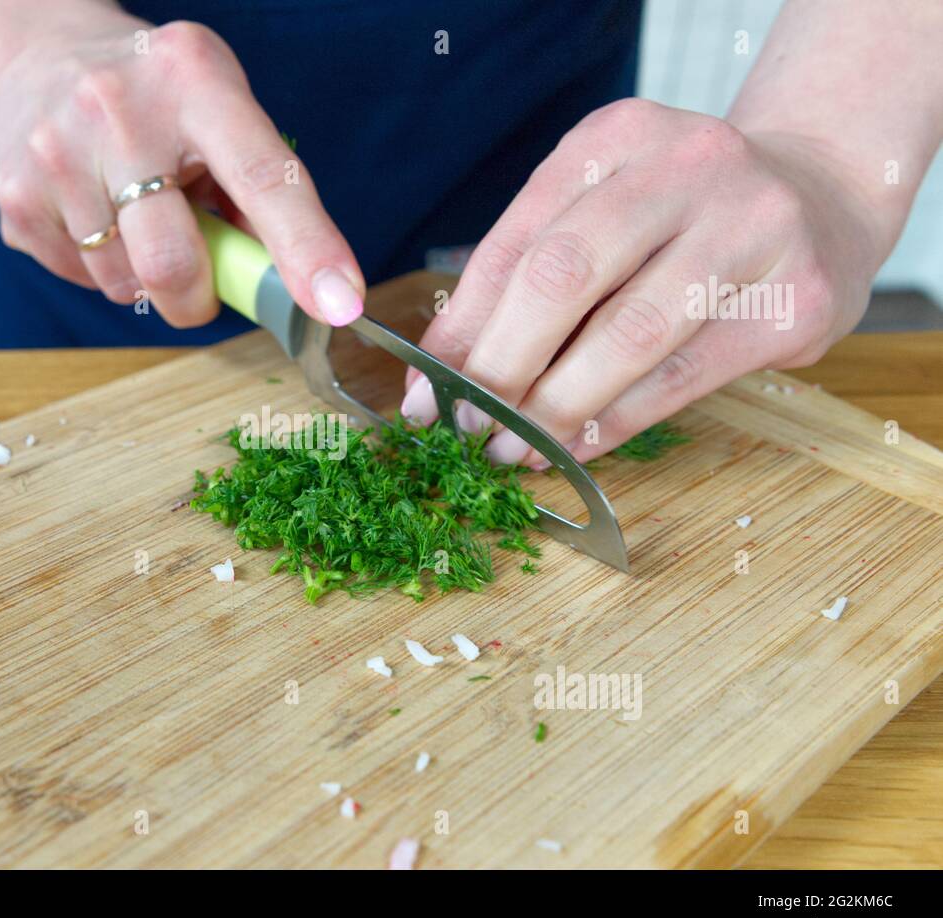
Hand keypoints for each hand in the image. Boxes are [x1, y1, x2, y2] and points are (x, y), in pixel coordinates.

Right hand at [0, 15, 364, 328]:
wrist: (38, 50)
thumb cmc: (154, 93)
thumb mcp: (218, 108)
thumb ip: (258, 189)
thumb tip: (293, 284)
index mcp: (194, 83)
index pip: (263, 178)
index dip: (306, 248)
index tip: (338, 303)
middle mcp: (117, 112)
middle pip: (173, 263)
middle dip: (196, 298)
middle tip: (198, 281)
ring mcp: (55, 156)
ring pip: (125, 284)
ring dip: (144, 273)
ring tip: (133, 211)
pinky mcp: (15, 199)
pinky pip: (81, 279)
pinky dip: (101, 264)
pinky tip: (93, 210)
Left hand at [400, 98, 882, 465]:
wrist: (824, 198)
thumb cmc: (680, 218)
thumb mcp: (599, 213)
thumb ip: (522, 278)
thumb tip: (436, 376)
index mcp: (616, 137)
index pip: (516, 242)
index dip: (461, 327)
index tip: (422, 396)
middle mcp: (687, 167)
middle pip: (565, 276)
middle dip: (501, 366)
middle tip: (465, 430)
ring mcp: (752, 226)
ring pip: (628, 334)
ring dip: (554, 407)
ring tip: (509, 452)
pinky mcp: (796, 299)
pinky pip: (681, 377)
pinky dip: (613, 422)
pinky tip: (570, 449)